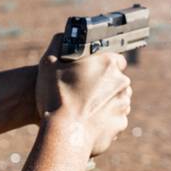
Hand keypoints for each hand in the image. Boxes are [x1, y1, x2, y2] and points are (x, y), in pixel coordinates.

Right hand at [35, 34, 131, 156]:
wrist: (64, 134)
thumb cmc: (55, 97)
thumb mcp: (48, 63)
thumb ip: (58, 44)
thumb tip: (64, 37)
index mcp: (107, 63)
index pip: (114, 58)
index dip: (100, 66)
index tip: (89, 72)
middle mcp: (121, 82)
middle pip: (115, 80)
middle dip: (102, 85)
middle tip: (81, 92)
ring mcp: (122, 104)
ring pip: (115, 100)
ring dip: (103, 102)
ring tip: (81, 109)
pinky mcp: (120, 123)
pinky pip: (112, 119)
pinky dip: (103, 120)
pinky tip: (86, 122)